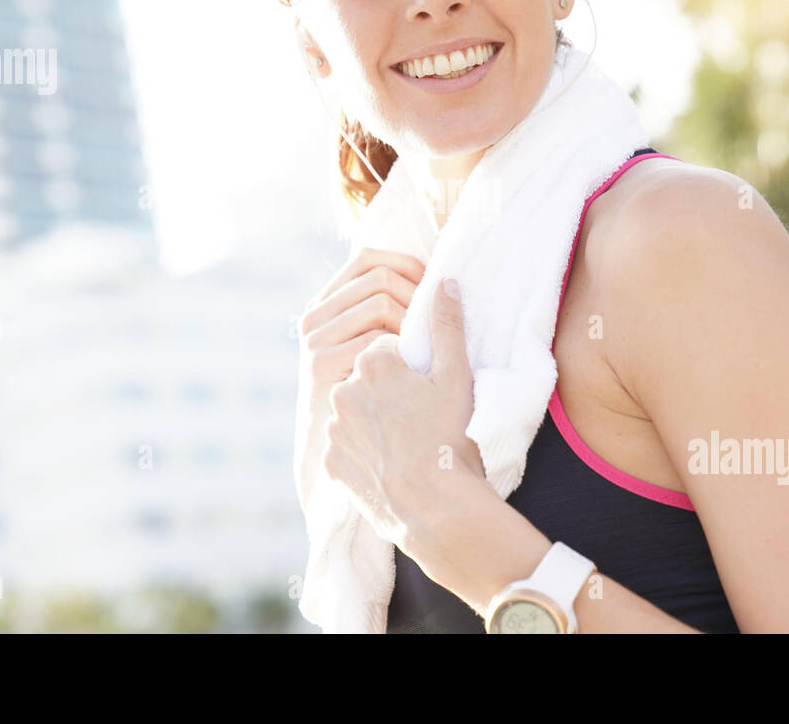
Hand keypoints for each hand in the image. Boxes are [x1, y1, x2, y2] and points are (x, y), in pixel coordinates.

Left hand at [321, 277, 484, 545]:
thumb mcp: (456, 376)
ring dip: (373, 422)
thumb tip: (443, 281)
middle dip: (387, 394)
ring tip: (406, 443)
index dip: (408, 371)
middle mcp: (342, 390)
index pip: (385, 351)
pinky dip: (364, 452)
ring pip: (354, 413)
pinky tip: (390, 463)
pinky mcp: (331, 462)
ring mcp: (333, 429)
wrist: (436, 507)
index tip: (425, 393)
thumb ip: (446, 325)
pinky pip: (346, 447)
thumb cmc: (451, 436)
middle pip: (367, 381)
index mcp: (371, 362)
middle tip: (418, 420)